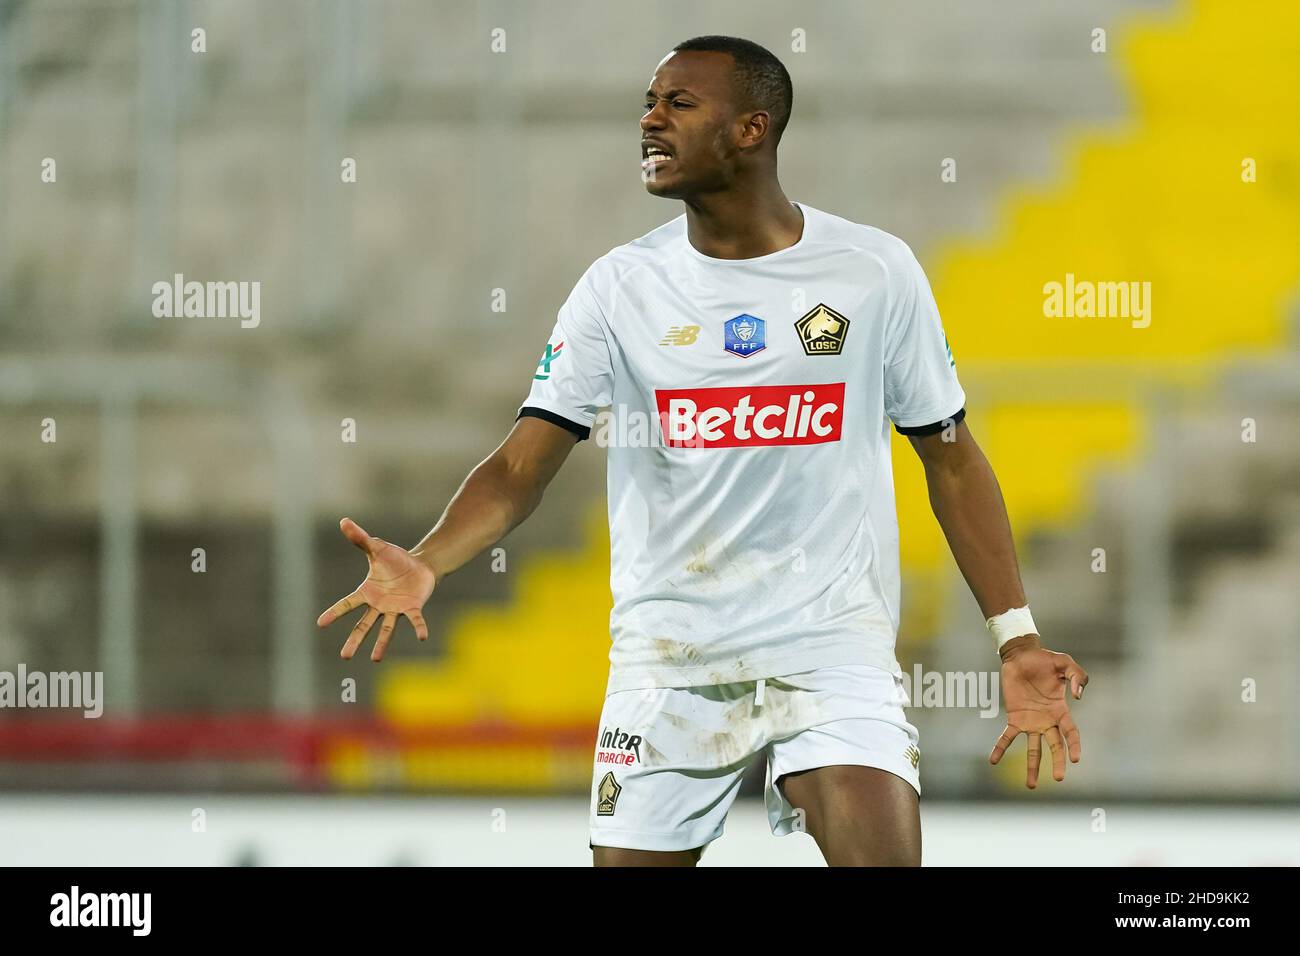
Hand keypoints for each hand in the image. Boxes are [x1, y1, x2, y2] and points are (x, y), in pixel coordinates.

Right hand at [316, 517, 436, 661]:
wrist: (420, 565)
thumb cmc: (395, 559)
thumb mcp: (377, 547)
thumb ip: (360, 538)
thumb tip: (344, 521)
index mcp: (367, 592)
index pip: (347, 604)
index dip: (334, 613)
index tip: (320, 623)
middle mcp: (379, 605)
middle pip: (363, 625)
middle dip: (354, 640)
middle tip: (345, 657)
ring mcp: (395, 609)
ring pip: (386, 629)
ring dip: (381, 644)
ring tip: (375, 659)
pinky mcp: (413, 608)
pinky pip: (415, 620)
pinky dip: (418, 628)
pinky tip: (422, 637)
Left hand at [989, 636, 1087, 787]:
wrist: (1022, 655)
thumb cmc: (1046, 659)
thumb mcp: (1066, 663)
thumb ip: (1079, 677)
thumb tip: (1078, 697)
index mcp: (1061, 710)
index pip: (1071, 733)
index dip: (1074, 746)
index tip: (1075, 760)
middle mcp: (1047, 720)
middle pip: (1054, 746)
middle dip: (1056, 762)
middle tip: (1057, 778)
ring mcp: (1030, 721)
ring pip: (1033, 748)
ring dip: (1032, 766)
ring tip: (1030, 786)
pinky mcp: (1014, 717)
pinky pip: (1007, 736)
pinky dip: (1001, 748)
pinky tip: (993, 761)